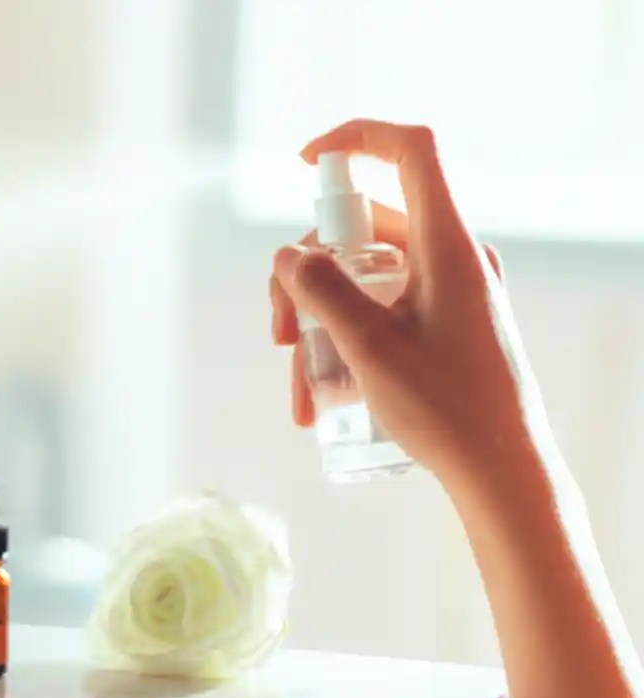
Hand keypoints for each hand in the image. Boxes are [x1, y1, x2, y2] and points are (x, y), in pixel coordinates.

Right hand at [269, 119, 545, 491]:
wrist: (503, 471)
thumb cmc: (447, 410)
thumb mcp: (369, 348)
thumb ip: (322, 291)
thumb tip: (287, 255)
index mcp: (447, 245)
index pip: (410, 150)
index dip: (356, 137)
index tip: (304, 161)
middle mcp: (453, 257)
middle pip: (363, 228)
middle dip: (307, 275)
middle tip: (282, 334)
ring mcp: (451, 290)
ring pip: (364, 276)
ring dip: (320, 322)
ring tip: (302, 390)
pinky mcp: (446, 322)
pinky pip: (383, 306)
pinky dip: (346, 339)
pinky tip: (323, 399)